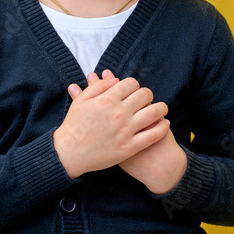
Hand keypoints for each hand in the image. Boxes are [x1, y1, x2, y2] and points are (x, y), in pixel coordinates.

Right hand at [69, 71, 186, 193]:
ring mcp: (126, 131)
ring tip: (161, 108)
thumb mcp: (81, 101)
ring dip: (161, 108)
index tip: (133, 90)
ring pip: (154, 112)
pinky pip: (154, 135)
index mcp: (107, 100)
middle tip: (145, 99)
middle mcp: (119, 113)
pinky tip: (164, 123)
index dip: (134, 85)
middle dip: (147, 94)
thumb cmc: (73, 125)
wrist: (69, 153)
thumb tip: (116, 80)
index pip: (131, 83)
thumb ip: (99, 87)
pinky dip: (163, 127)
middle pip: (145, 95)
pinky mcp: (130, 147)